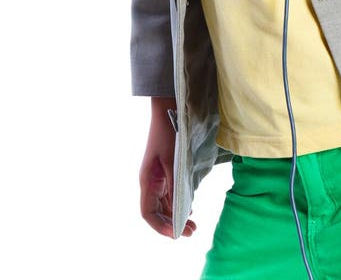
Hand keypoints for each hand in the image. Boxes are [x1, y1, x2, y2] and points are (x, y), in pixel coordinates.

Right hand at [139, 100, 195, 237]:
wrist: (169, 108)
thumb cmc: (169, 132)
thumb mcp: (173, 161)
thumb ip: (176, 186)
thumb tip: (180, 212)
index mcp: (147, 181)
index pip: (148, 213)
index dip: (160, 226)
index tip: (176, 233)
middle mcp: (151, 182)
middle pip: (157, 211)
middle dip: (172, 224)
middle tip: (191, 231)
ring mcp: (159, 177)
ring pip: (165, 203)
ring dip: (177, 215)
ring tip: (193, 225)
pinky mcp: (167, 171)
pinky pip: (171, 193)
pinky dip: (179, 203)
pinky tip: (190, 208)